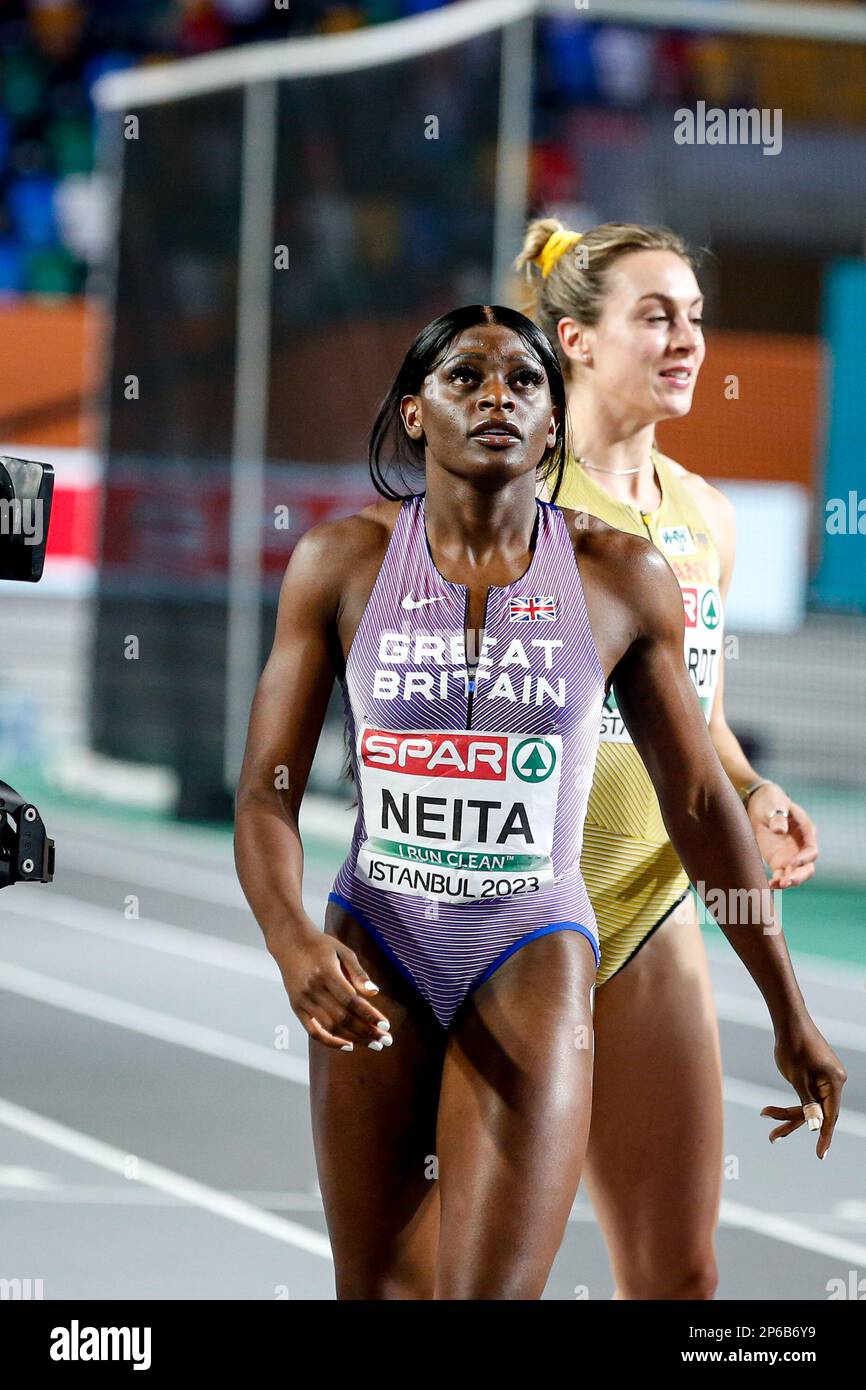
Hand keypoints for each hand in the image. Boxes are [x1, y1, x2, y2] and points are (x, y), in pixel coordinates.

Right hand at [269, 918, 392, 1051]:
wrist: (290, 942)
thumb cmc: (321, 945)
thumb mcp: (343, 951)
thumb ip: (358, 973)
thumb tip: (375, 993)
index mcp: (327, 973)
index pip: (352, 1000)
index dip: (369, 1015)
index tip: (385, 1026)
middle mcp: (313, 989)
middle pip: (343, 1017)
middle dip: (366, 1031)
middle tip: (385, 1041)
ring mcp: (303, 1000)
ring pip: (331, 1027)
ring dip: (354, 1038)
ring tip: (373, 1044)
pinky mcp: (296, 1007)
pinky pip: (313, 1031)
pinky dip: (330, 1042)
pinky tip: (348, 1046)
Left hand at [747, 784, 817, 888]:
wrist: (759, 804)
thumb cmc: (771, 801)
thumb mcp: (775, 804)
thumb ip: (778, 817)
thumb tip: (779, 831)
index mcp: (806, 831)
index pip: (811, 850)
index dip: (804, 859)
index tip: (792, 863)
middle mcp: (801, 846)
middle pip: (807, 867)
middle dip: (798, 876)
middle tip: (785, 882)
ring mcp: (791, 855)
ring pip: (796, 874)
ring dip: (788, 881)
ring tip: (776, 886)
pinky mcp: (779, 861)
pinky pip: (781, 875)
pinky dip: (776, 881)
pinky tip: (768, 886)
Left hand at [762, 1017, 845, 1158]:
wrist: (789, 1020)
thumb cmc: (792, 1045)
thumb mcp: (796, 1077)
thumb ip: (807, 1103)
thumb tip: (816, 1125)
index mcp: (835, 1081)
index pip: (831, 1116)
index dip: (824, 1136)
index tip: (820, 1155)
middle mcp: (835, 1081)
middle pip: (818, 1111)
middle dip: (794, 1122)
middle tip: (772, 1136)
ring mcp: (827, 1077)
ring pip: (810, 1103)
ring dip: (789, 1113)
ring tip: (766, 1118)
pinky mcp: (818, 1074)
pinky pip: (808, 1094)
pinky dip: (793, 1101)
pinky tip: (772, 1109)